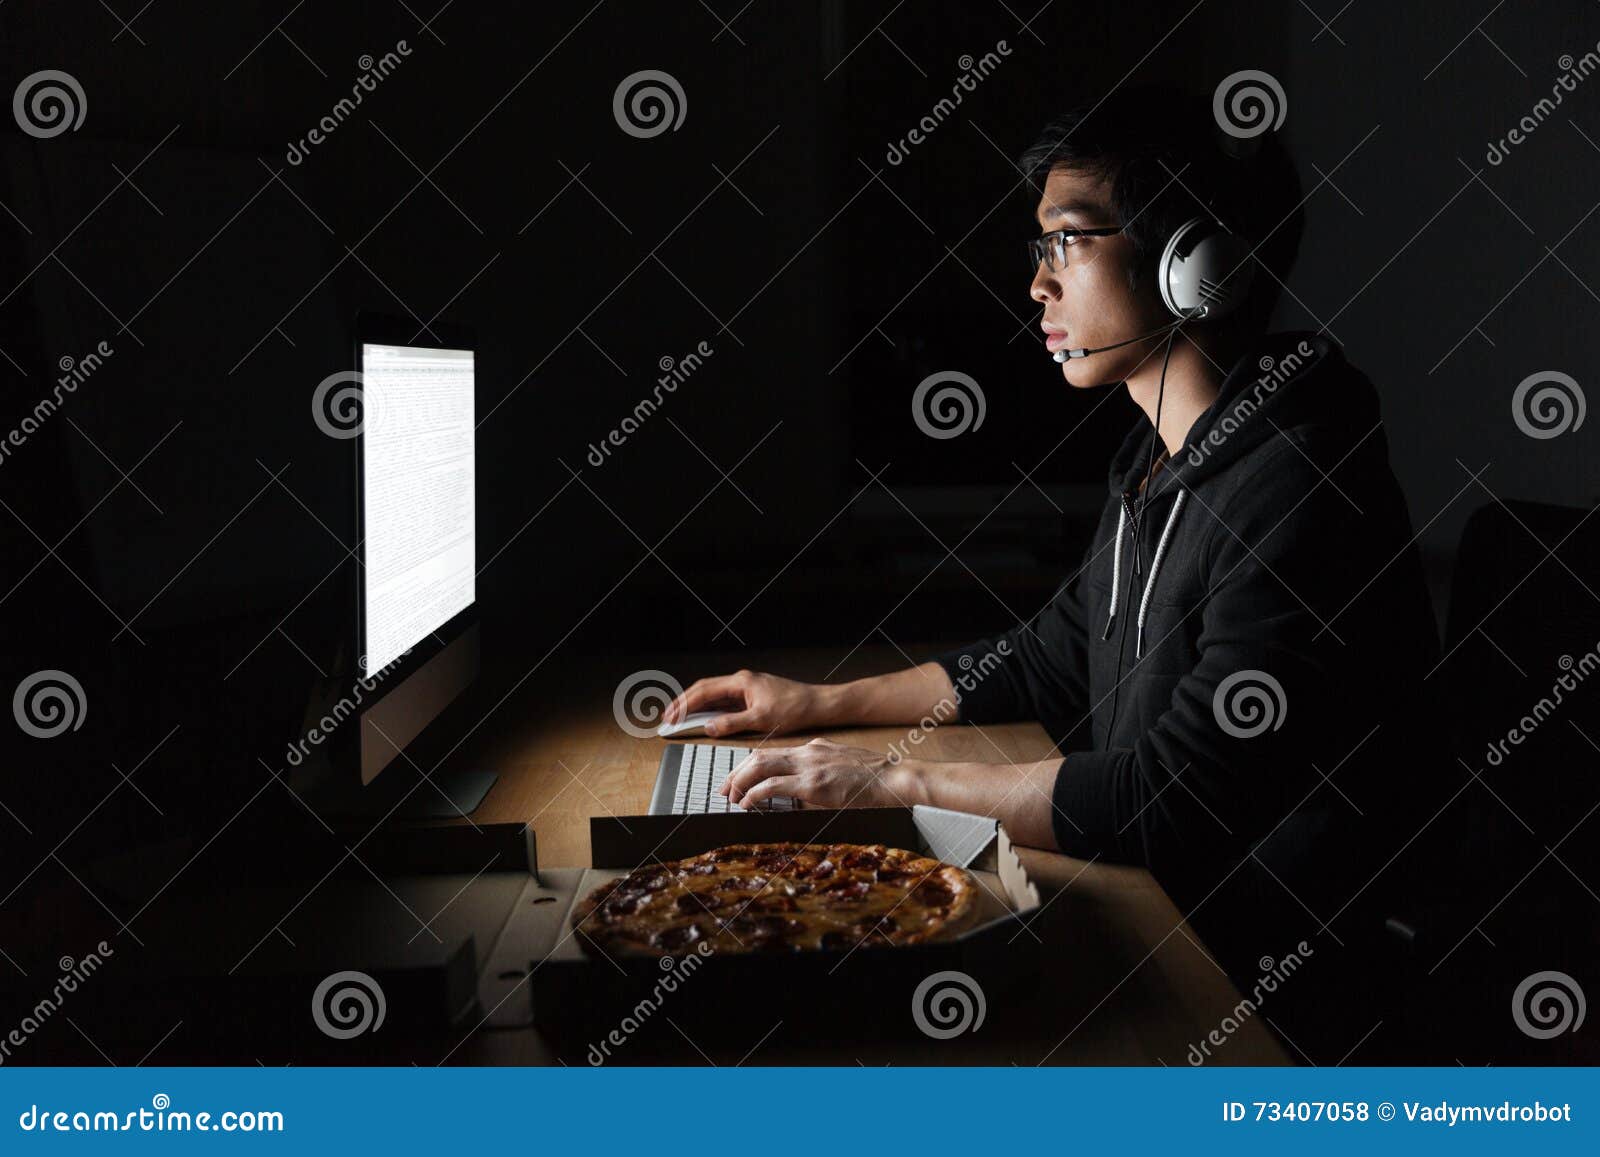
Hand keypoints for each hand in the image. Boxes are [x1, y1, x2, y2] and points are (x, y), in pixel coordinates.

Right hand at [663, 669, 827, 737]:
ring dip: (696, 707)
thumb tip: (708, 727)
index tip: (670, 716)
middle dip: (684, 703)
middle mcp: (741, 682)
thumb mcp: (761, 719)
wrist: (817, 704)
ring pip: (713, 696)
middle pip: (704, 690)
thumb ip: (732, 723)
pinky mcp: (752, 696)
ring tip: (680, 719)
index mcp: (740, 682)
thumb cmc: (794, 708)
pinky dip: (711, 710)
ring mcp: (746, 688)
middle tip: (667, 718)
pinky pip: (725, 702)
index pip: (704, 691)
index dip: (684, 704)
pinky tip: (704, 720)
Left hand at [720, 737, 915, 809]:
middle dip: (736, 772)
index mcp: (814, 748)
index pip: (773, 753)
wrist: (894, 778)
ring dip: (740, 782)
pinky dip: (754, 794)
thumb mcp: (841, 771)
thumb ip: (819, 778)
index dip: (750, 766)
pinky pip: (772, 786)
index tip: (738, 780)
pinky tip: (746, 805)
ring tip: (730, 798)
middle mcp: (808, 752)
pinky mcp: (813, 783)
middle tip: (724, 789)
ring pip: (760, 766)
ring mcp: (809, 765)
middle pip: (760, 756)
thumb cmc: (875, 780)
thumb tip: (799, 798)